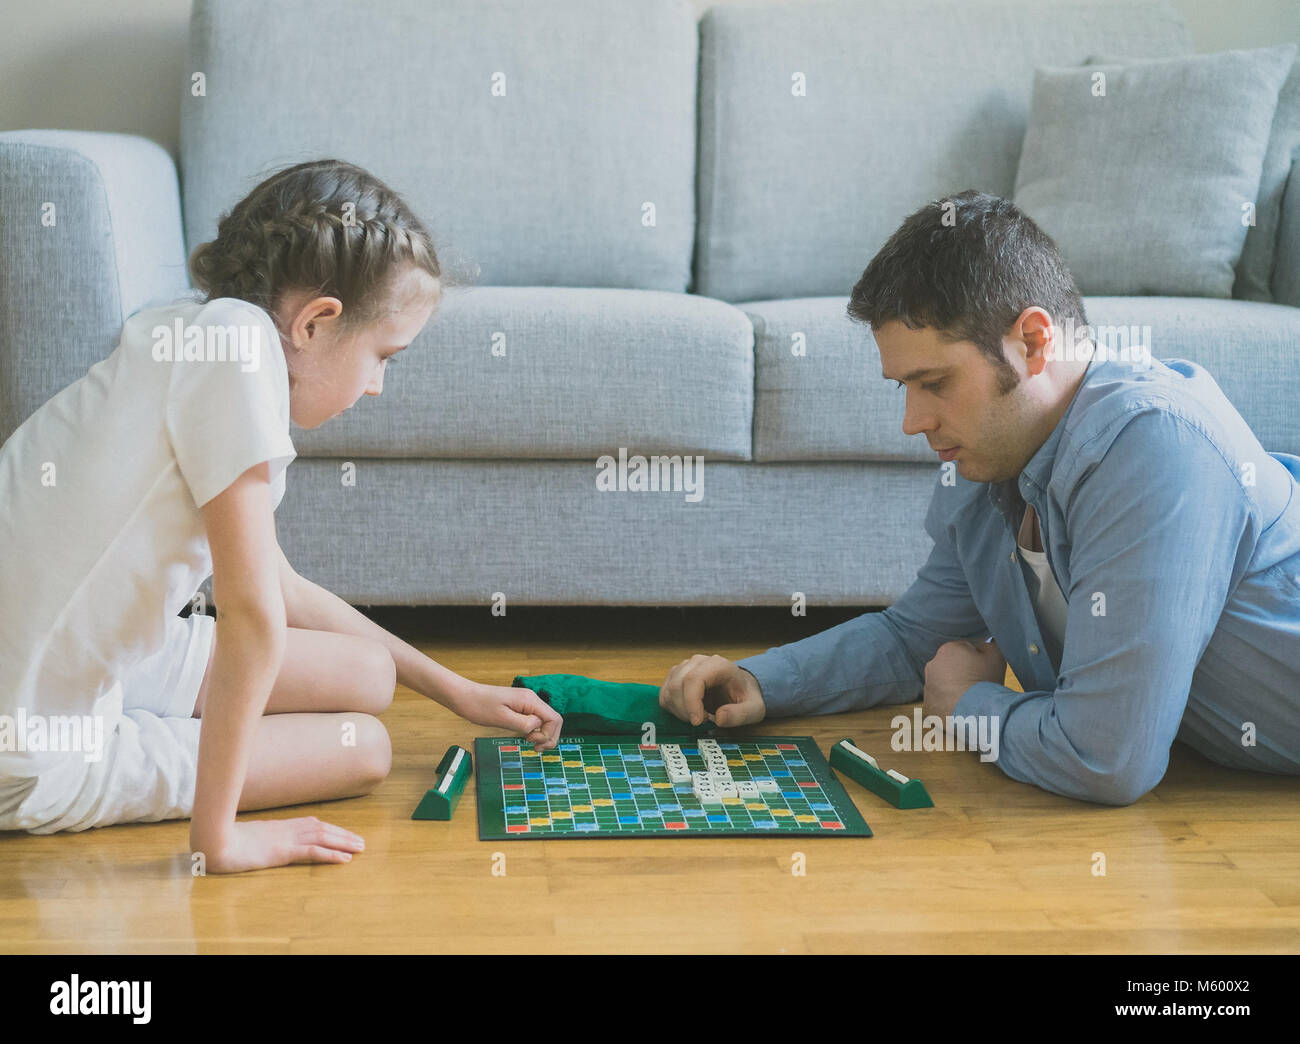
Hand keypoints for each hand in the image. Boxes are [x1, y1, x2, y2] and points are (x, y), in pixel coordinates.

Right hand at [191, 817, 364, 874]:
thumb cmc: (222, 839)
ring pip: (323, 838)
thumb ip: (256, 838)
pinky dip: (331, 854)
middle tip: (361, 841)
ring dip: (344, 843)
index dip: (330, 828)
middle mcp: (286, 829)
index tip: (343, 832)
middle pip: (322, 829)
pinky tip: (344, 859)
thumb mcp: (244, 836)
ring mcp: (285, 839)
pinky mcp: (282, 851)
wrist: (212, 839)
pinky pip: (312, 852)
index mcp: (278, 826)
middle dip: (343, 835)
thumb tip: (258, 841)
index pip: (311, 824)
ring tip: (360, 848)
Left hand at [452, 681, 562, 750]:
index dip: (548, 735)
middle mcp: (531, 699)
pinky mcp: (520, 706)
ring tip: (530, 743)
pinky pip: (535, 719)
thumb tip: (538, 727)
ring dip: (543, 734)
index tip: (531, 742)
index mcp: (529, 700)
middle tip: (535, 748)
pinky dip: (535, 730)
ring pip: (546, 720)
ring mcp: (526, 702)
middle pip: (554, 720)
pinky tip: (525, 736)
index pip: (554, 719)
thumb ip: (524, 724)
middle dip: (549, 736)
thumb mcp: (501, 719)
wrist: (464, 696)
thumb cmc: (479, 706)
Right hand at [659, 654, 765, 727]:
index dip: (691, 702)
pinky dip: (673, 708)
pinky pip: (664, 694)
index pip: (694, 679)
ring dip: (679, 711)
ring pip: (669, 690)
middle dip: (686, 710)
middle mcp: (698, 662)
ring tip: (698, 716)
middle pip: (677, 685)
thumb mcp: (754, 709)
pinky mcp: (675, 677)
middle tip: (703, 721)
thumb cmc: (746, 696)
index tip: (697, 722)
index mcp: (718, 665)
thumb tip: (719, 718)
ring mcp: (684, 668)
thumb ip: (740, 714)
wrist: (740, 687)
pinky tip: (688, 712)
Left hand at [923, 640, 1006, 719]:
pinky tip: (963, 710)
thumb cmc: (986, 682)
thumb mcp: (996, 655)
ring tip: (971, 700)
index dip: (977, 660)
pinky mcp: (928, 706)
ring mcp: (928, 687)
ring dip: (955, 690)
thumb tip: (987, 643)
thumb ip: (990, 644)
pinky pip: (941, 704)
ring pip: (944, 685)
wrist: (976, 715)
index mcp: (947, 650)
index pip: (964, 650)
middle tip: (978, 685)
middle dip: (963, 673)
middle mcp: (932, 666)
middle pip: (952, 667)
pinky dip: (950, 706)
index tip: (984, 671)